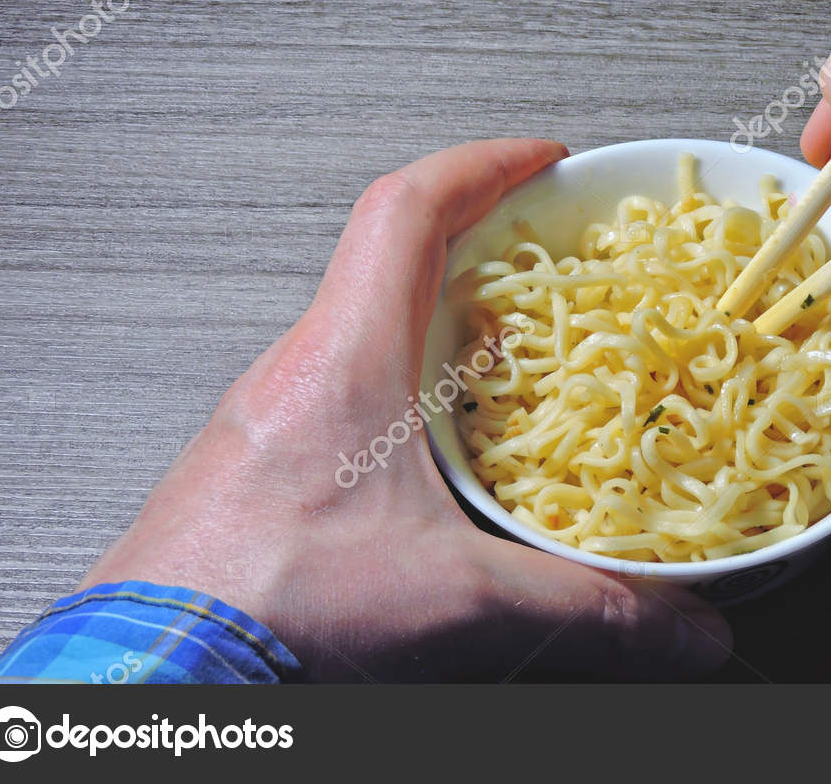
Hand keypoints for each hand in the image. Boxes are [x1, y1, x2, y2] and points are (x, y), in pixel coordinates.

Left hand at [81, 139, 731, 680]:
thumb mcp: (454, 598)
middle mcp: (299, 372)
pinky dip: (401, 389)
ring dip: (434, 319)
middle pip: (387, 256)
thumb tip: (682, 630)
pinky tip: (434, 456)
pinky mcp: (258, 468)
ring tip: (502, 349)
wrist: (149, 673)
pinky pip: (340, 390)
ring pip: (361, 326)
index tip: (541, 158)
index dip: (483, 165)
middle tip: (536, 249)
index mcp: (346, 359)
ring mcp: (271, 417)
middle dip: (474, 240)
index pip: (409, 208)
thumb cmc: (258, 605)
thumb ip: (583, 607)